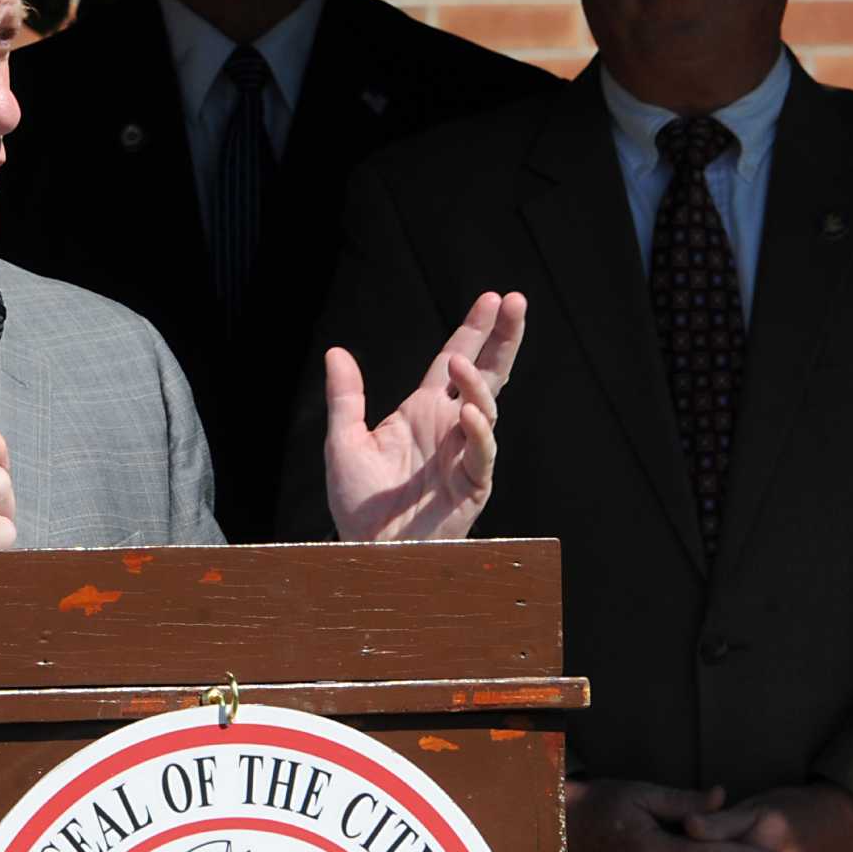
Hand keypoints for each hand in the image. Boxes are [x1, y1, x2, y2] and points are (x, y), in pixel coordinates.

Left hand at [324, 291, 524, 541]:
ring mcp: (463, 456)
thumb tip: (336, 352)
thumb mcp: (343, 442)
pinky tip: (466, 413)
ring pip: (485, 410)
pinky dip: (477, 433)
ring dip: (475, 385)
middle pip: (485, 375)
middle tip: (516, 302)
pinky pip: (481, 455)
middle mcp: (448, 428)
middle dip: (502, 339)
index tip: (491, 299)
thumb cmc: (358, 504)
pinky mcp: (471, 486)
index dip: (474, 331)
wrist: (367, 552)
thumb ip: (346, 398)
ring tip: (461, 365)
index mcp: (422, 412)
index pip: (453, 362)